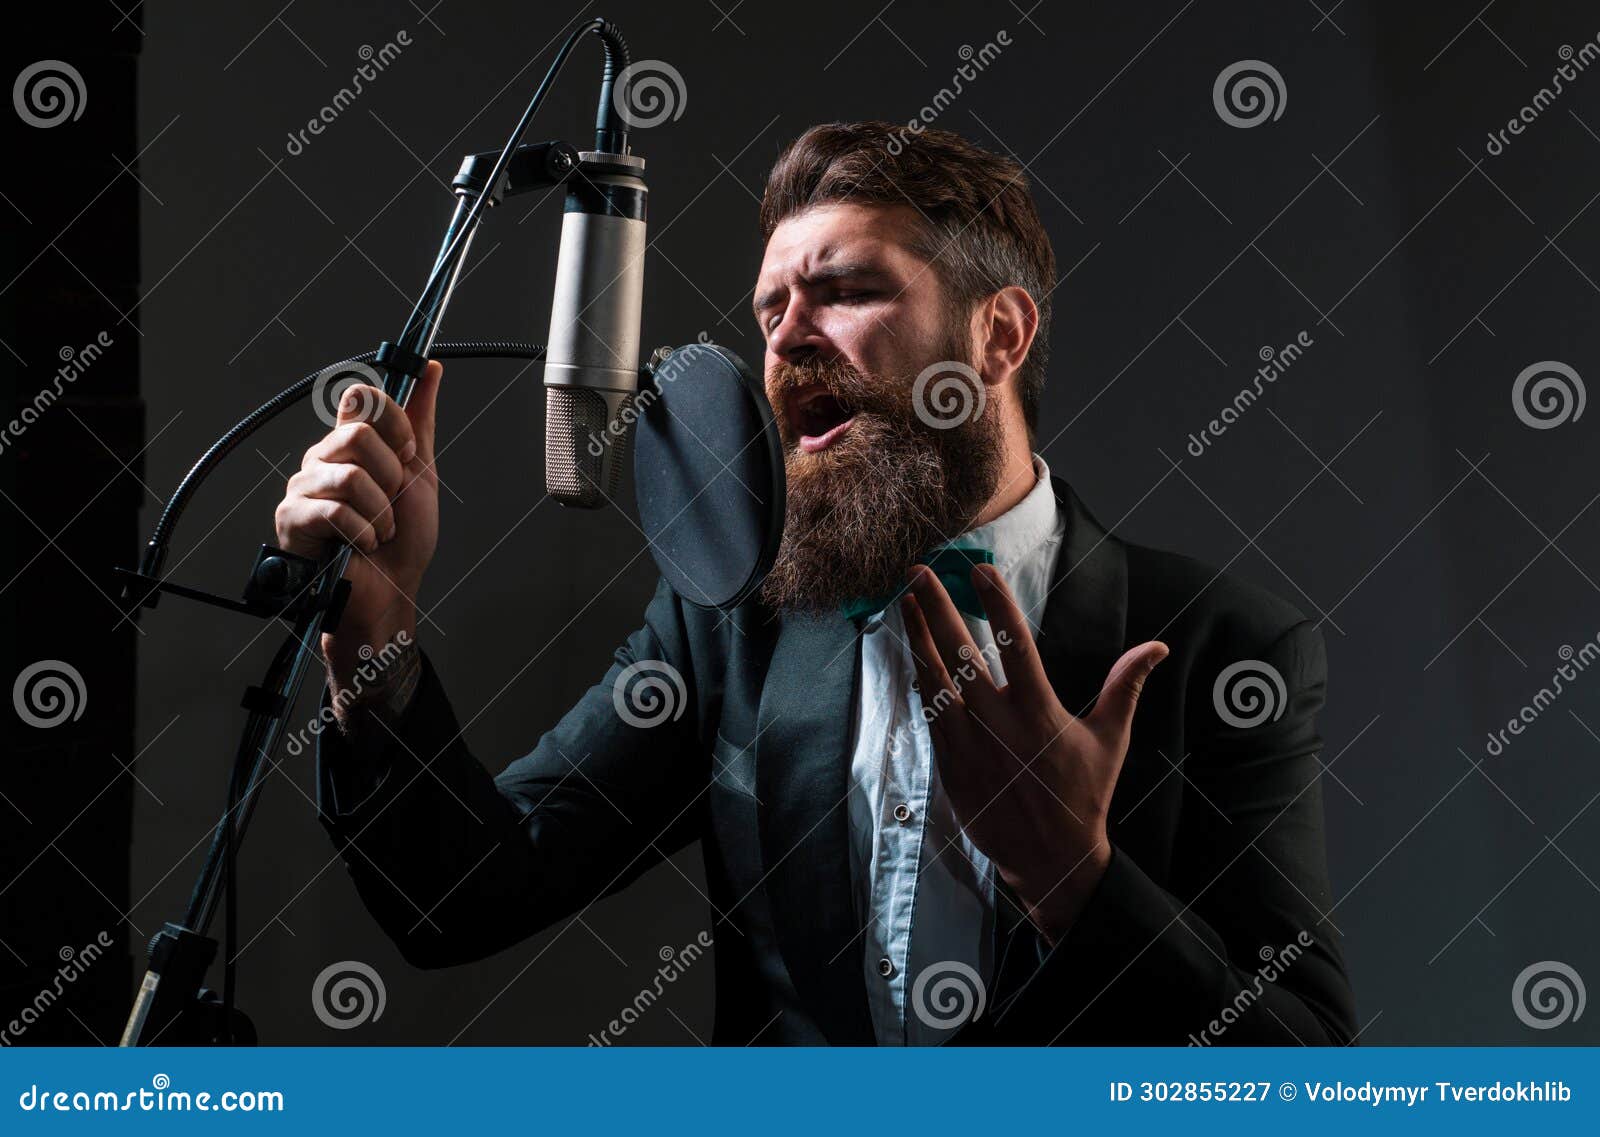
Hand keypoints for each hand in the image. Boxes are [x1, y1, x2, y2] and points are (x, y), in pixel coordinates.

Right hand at [272, 361, 442, 682]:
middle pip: (356, 433)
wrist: (393, 592)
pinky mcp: (291, 520)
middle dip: (390, 474)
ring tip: (379, 531)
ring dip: (380, 511)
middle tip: (391, 502)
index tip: (406, 456)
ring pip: (349, 474)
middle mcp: (321, 459)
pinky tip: (362, 545)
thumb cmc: (405, 539)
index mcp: (349, 444)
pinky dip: (363, 532)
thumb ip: (420, 419)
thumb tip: (432, 368)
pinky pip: (334, 510)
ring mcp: (302, 488)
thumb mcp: (421, 471)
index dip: (394, 426)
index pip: (361, 397)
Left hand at [902, 562, 1167, 942]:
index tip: (979, 570)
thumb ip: (1125, 686)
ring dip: (918, 639)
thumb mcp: (1110, 739)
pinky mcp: (951, 766)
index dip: (998, 604)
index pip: (1017, 645)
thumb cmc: (1083, 795)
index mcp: (1041, 712)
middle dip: (937, 609)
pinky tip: (910, 654)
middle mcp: (1001, 724)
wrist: (1051, 859)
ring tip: (903, 602)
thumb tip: (1158, 646)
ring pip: (936, 682)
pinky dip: (919, 682)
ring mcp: (971, 745)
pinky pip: (929, 715)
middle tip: (917, 572)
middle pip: (962, 654)